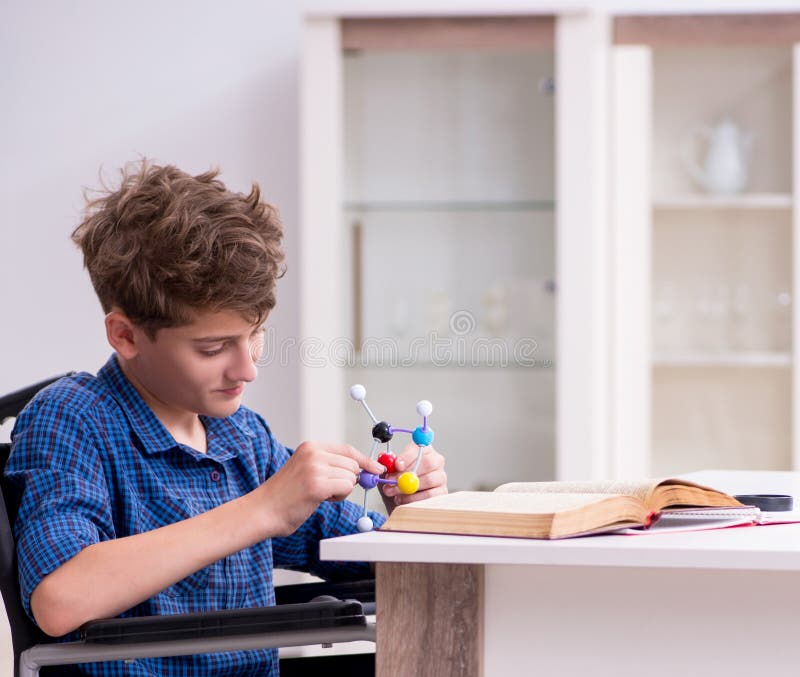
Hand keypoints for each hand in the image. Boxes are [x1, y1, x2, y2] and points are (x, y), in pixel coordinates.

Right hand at [257, 441, 384, 535]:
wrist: (263, 510)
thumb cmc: (286, 495)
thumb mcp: (307, 470)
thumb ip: (330, 466)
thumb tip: (362, 469)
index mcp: (311, 446)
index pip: (347, 450)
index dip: (364, 460)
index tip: (377, 469)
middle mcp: (313, 452)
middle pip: (353, 464)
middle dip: (349, 479)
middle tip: (329, 490)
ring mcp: (315, 467)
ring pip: (351, 477)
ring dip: (342, 490)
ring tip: (320, 495)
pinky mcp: (317, 484)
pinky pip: (346, 488)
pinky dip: (339, 497)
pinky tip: (321, 499)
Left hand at [380, 442, 446, 512]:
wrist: (402, 499)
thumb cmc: (397, 480)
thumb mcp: (390, 470)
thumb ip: (387, 464)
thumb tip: (384, 459)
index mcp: (424, 449)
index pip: (419, 447)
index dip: (408, 456)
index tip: (397, 465)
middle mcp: (436, 460)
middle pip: (427, 463)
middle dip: (407, 473)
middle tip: (391, 481)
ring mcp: (441, 476)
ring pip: (428, 480)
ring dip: (408, 488)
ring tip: (393, 492)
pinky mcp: (442, 492)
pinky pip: (430, 495)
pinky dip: (414, 499)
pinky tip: (403, 499)